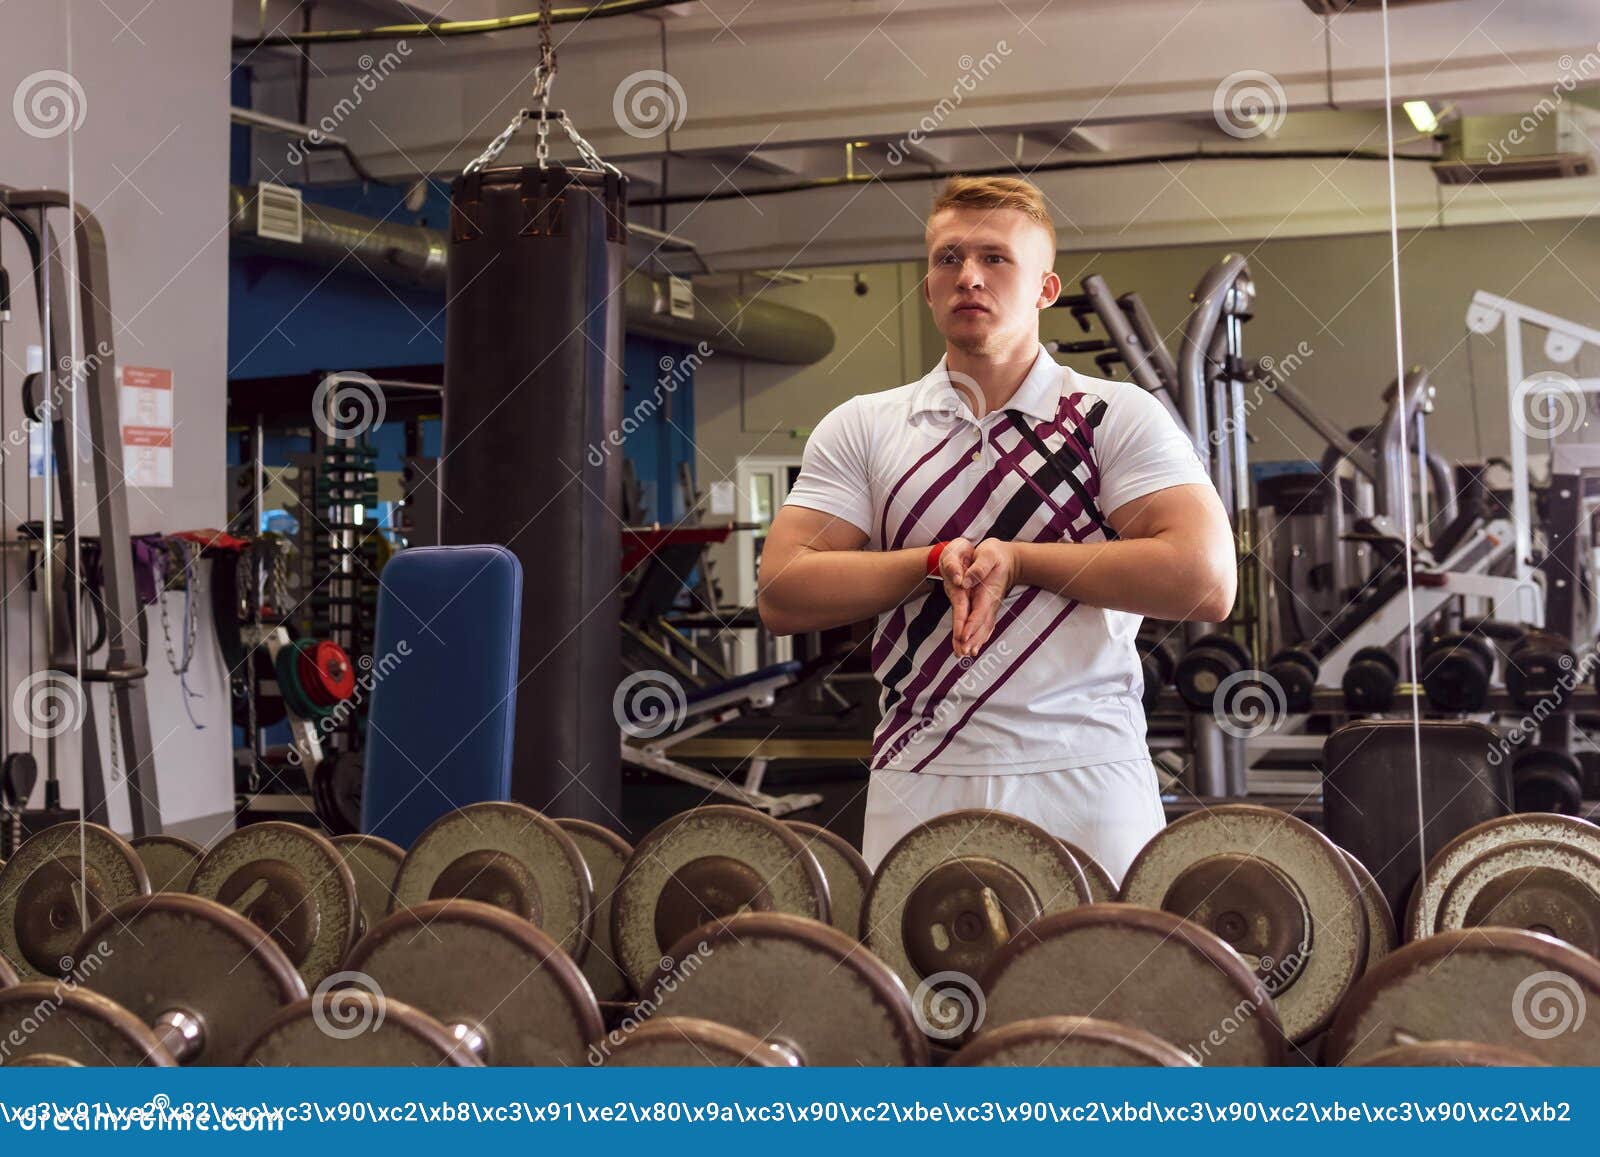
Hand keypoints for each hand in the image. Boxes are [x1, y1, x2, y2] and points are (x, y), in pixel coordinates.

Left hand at [943, 537, 1018, 656]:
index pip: (979, 612)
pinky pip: (985, 626)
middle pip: (981, 625)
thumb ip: (979, 567)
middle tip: (962, 653)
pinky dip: (980, 637)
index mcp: (988, 592)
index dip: (971, 625)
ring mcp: (991, 607)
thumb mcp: (988, 553)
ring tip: (965, 654)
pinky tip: (976, 647)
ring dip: (975, 642)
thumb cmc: (996, 553)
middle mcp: (990, 603)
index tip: (963, 636)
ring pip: (983, 628)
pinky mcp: (989, 608)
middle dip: (971, 639)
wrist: (1010, 558)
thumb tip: (966, 581)